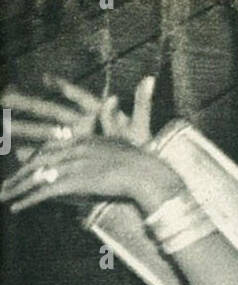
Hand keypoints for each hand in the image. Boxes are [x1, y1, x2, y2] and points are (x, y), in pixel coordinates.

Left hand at [0, 135, 180, 213]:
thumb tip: (112, 98)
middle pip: (39, 161)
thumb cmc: (142, 158)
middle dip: (20, 174)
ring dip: (18, 188)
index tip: (24, 166)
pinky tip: (17, 207)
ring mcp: (72, 166)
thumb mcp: (126, 132)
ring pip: (37, 177)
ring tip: (4, 196)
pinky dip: (29, 200)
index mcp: (83, 139)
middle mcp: (72, 150)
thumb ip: (113, 117)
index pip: (51, 147)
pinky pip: (45, 192)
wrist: (146, 172)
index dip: (35, 158)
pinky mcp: (73, 183)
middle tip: (6, 185)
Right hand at [2, 74, 154, 154]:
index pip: (76, 96)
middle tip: (4, 98)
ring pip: (45, 136)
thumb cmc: (142, 154)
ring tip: (3, 128)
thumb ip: (142, 106)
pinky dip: (35, 159)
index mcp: (96, 115)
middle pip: (51, 113)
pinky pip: (50, 160)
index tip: (45, 79)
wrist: (140, 180)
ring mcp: (74, 146)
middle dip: (27, 106)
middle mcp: (81, 127)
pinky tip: (18, 156)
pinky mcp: (72, 164)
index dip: (62, 87)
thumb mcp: (142, 130)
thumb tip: (149, 80)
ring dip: (23, 133)